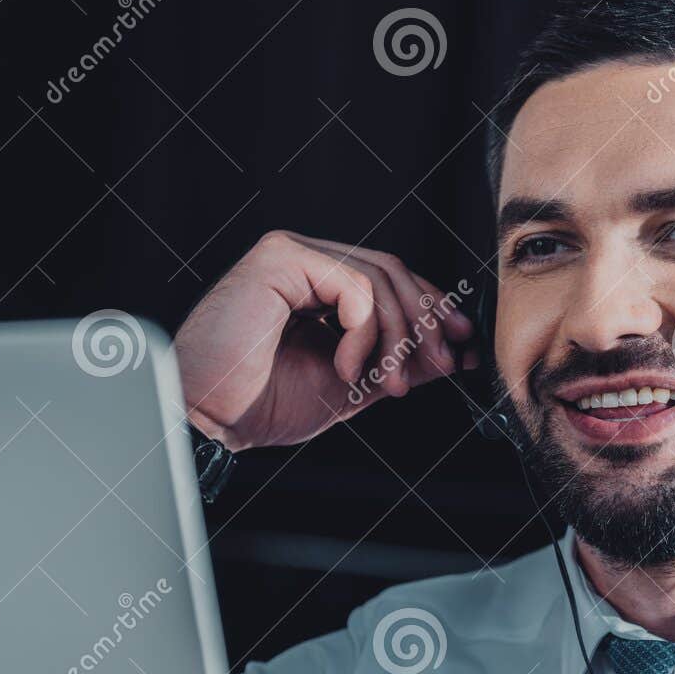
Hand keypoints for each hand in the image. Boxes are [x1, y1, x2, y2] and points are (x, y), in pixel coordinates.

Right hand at [175, 231, 476, 449]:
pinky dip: (365, 332)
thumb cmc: (260, 403)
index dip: (432, 307)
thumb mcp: (355, 384)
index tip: (462, 343)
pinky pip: (355, 285)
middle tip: (443, 363)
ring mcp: (292, 254)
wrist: (212, 419)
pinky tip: (347, 367)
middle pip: (393, 271)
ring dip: (398, 336)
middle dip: (427, 320)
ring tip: (389, 382)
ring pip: (381, 276)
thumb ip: (399, 362)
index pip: (391, 280)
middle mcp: (305, 262)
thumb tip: (452, 354)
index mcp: (317, 286)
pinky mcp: (280, 258)